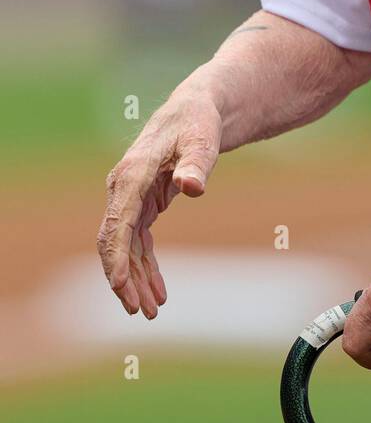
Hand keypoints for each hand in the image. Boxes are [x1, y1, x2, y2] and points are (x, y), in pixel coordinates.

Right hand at [97, 89, 221, 318]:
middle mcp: (124, 187)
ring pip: (125, 247)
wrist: (196, 110)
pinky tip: (158, 290)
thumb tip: (192, 187)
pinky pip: (138, 242)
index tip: (121, 286)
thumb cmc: (199, 122)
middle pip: (115, 241)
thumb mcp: (203, 139)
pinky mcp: (142, 203)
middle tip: (140, 312)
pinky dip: (145, 266)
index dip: (116, 256)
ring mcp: (130, 197)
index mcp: (133, 173)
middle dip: (125, 278)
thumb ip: (197, 163)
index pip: (117, 222)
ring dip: (135, 279)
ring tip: (150, 311)